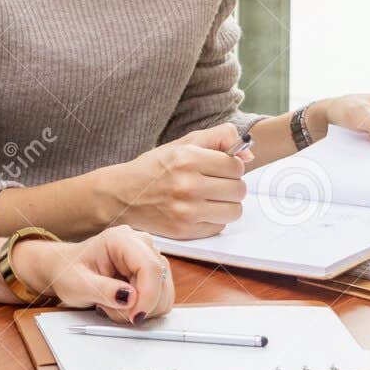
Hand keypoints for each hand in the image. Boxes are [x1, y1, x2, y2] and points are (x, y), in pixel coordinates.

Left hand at [14, 225, 174, 323]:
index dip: (148, 296)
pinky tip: (122, 303)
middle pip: (161, 281)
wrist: (66, 271)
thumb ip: (103, 291)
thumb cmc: (68, 272)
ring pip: (164, 293)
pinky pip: (161, 298)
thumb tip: (130, 298)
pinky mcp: (153, 273)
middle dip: (140, 304)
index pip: (150, 267)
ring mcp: (150, 257)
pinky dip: (143, 308)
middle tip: (110, 308)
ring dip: (140, 308)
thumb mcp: (78, 284)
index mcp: (122, 239)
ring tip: (112, 303)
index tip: (134, 316)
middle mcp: (141, 244)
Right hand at [101, 123, 251, 239]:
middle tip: (214, 184)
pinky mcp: (184, 231)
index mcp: (187, 159)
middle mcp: (187, 185)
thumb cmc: (154, 169)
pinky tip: (198, 211)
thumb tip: (248, 154)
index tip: (219, 168)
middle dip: (230, 186)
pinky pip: (219, 226)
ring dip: (226, 205)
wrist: (122, 196)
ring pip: (234, 211)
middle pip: (238, 189)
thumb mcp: (182, 144)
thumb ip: (218, 138)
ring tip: (209, 199)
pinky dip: (213, 219)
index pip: (236, 166)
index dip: (231, 166)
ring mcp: (186, 211)